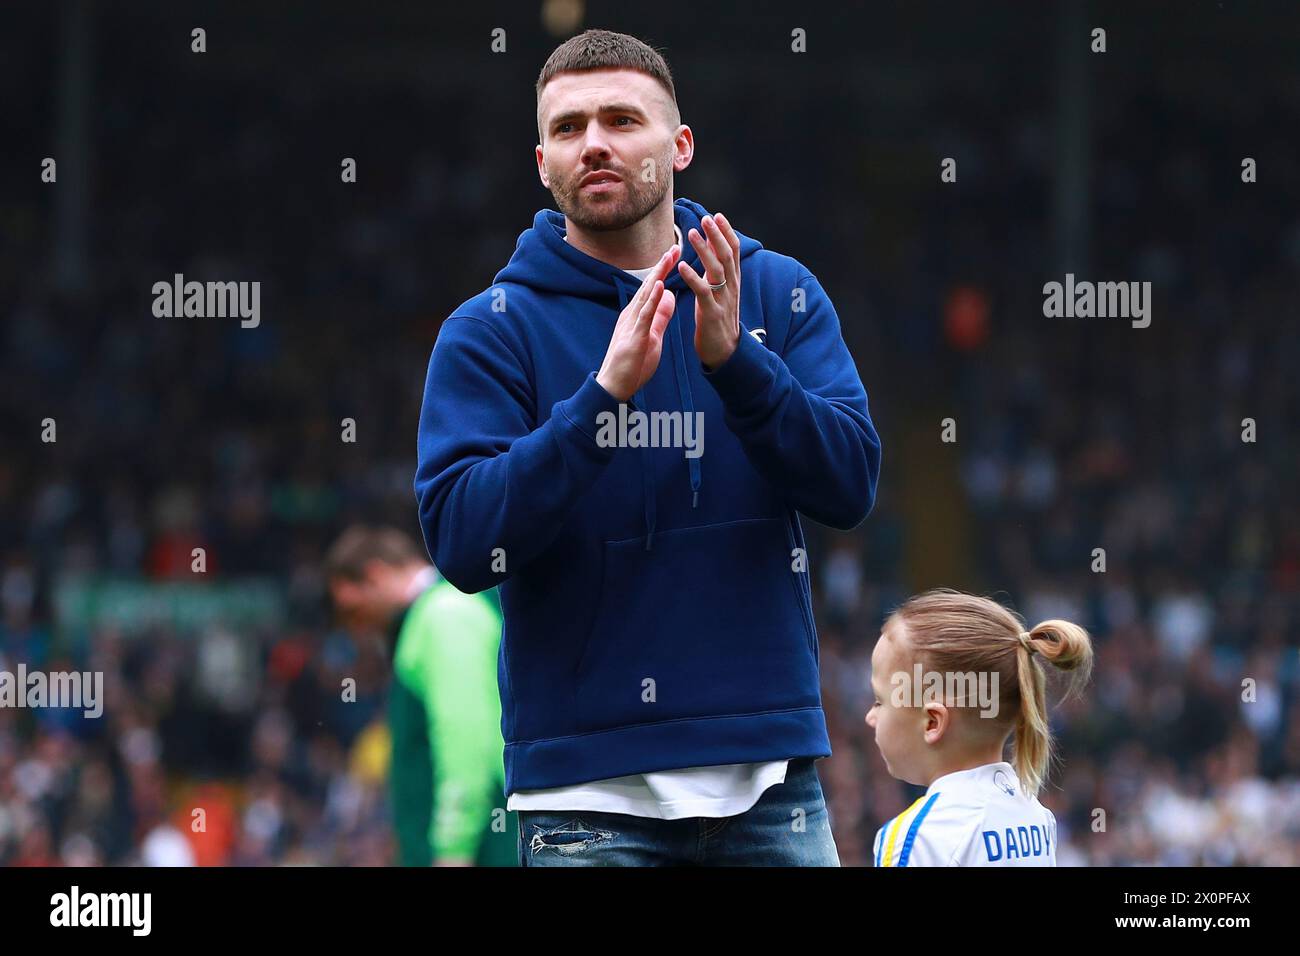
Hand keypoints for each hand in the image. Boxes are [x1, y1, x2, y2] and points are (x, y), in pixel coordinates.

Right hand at [596, 244, 679, 401]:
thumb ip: (660, 316)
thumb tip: (669, 297)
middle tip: (675, 247)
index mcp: (637, 315)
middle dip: (662, 266)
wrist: (614, 386)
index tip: (675, 254)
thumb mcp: (652, 336)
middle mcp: (632, 315)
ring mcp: (631, 324)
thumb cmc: (632, 364)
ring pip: (646, 295)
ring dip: (658, 275)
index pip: (652, 288)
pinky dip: (652, 298)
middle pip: (648, 285)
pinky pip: (644, 315)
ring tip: (669, 258)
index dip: (664, 270)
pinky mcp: (634, 336)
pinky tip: (660, 285)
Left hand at [678, 213, 740, 369]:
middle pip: (726, 256)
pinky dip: (693, 277)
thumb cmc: (719, 318)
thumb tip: (714, 248)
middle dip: (717, 235)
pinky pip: (703, 292)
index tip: (717, 216)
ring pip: (716, 270)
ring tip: (691, 234)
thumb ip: (718, 271)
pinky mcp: (712, 313)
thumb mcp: (722, 291)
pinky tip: (682, 266)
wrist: (724, 350)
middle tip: (706, 218)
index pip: (733, 251)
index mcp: (733, 280)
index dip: (726, 232)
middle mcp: (732, 287)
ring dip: (703, 250)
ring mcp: (723, 300)